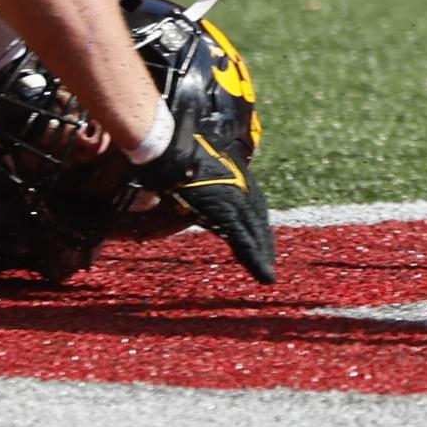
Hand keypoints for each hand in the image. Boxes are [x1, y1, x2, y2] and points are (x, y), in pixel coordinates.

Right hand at [131, 102, 276, 285]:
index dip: (258, 223)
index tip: (261, 238)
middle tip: (268, 262)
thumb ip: (186, 185)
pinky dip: (255, 260)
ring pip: (255, 233)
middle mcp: (241, 186)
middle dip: (264, 241)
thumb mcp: (187, 170)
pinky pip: (244, 241)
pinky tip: (265, 277)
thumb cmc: (172, 156)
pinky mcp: (226, 211)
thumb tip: (158, 198)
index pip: (253, 204)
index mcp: (235, 175)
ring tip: (267, 276)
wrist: (168, 149)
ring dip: (262, 255)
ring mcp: (235, 198)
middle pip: (258, 219)